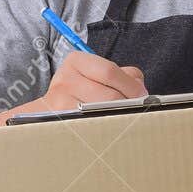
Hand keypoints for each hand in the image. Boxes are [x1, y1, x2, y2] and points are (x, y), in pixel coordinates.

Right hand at [0, 49, 146, 122]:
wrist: (49, 113)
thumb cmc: (82, 92)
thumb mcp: (98, 74)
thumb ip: (124, 75)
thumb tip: (141, 89)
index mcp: (76, 61)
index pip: (109, 72)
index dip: (131, 86)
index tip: (143, 97)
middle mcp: (65, 80)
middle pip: (108, 96)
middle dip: (128, 105)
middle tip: (135, 112)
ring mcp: (61, 103)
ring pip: (102, 114)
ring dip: (119, 118)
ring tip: (122, 119)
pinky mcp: (62, 123)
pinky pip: (93, 128)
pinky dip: (106, 129)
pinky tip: (109, 129)